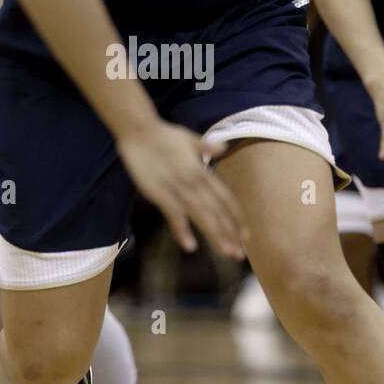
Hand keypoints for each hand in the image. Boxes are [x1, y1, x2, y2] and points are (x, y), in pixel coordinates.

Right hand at [117, 121, 245, 259]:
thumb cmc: (163, 133)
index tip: (245, 234)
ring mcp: (177, 187)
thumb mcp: (189, 138)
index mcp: (201, 171)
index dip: (236, 217)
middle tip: (240, 254)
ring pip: (201, 214)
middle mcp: (194, 181)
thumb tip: (223, 148)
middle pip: (217, 210)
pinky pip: (174, 214)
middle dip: (229, 232)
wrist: (139, 129)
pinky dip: (182, 230)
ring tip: (226, 252)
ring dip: (215, 234)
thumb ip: (207, 147)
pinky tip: (190, 246)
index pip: (225, 198)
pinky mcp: (159, 192)